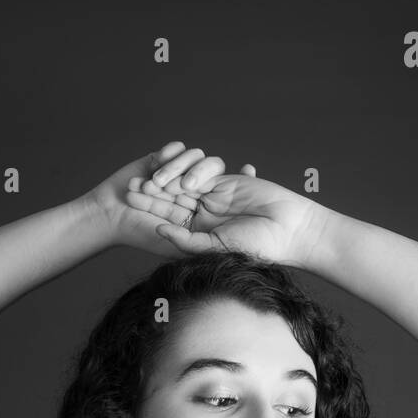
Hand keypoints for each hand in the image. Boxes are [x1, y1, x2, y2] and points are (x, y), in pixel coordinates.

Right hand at [82, 141, 244, 256]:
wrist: (108, 217)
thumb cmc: (140, 233)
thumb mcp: (180, 244)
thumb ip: (205, 242)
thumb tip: (241, 239)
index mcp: (200, 212)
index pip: (227, 192)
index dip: (241, 181)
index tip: (251, 171)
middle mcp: (190, 192)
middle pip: (211, 172)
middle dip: (202, 173)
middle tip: (189, 185)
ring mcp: (175, 175)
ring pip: (194, 159)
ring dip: (179, 168)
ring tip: (160, 182)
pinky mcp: (159, 160)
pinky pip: (176, 149)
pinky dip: (170, 153)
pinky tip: (158, 162)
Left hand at [124, 162, 317, 264]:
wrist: (288, 229)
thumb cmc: (256, 247)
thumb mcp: (214, 248)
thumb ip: (185, 240)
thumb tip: (157, 229)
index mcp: (197, 235)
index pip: (168, 220)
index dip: (150, 211)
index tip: (129, 205)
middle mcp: (203, 216)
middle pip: (172, 201)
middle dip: (152, 193)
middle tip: (130, 186)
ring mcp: (214, 197)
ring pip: (184, 184)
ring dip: (167, 179)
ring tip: (150, 177)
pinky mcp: (226, 181)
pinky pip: (203, 171)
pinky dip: (190, 170)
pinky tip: (178, 174)